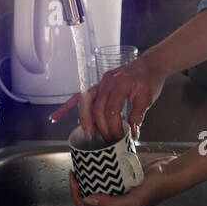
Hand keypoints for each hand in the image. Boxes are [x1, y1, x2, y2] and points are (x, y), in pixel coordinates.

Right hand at [49, 54, 166, 142]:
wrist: (150, 64)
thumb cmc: (150, 79)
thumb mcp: (148, 98)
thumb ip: (138, 116)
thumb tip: (132, 133)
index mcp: (119, 84)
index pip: (111, 111)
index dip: (113, 127)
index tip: (119, 137)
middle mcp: (107, 82)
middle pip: (97, 109)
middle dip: (100, 128)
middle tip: (108, 141)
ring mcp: (101, 82)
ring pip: (86, 104)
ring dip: (85, 120)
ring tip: (88, 135)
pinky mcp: (98, 85)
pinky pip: (80, 97)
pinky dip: (68, 107)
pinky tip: (56, 117)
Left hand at [69, 155, 177, 205]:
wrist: (171, 173)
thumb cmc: (156, 188)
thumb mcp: (133, 200)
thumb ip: (110, 204)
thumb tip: (89, 200)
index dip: (77, 197)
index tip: (74, 181)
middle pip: (89, 202)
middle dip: (79, 189)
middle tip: (76, 173)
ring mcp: (121, 195)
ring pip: (97, 191)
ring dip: (87, 182)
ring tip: (82, 168)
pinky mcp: (124, 184)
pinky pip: (106, 181)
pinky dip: (98, 175)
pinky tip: (96, 165)